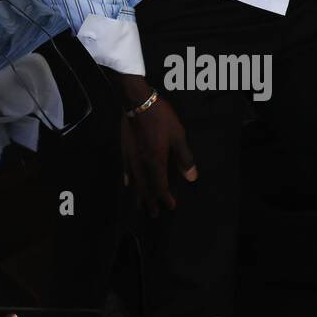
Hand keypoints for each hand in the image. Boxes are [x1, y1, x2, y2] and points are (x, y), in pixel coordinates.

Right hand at [121, 95, 197, 217]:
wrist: (137, 101)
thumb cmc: (161, 118)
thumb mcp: (178, 136)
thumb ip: (185, 158)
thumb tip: (191, 177)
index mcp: (156, 161)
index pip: (161, 185)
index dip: (166, 198)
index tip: (170, 207)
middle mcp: (142, 163)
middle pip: (146, 187)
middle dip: (150, 202)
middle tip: (152, 214)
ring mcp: (131, 156)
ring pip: (135, 181)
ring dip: (139, 195)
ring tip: (139, 206)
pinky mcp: (125, 148)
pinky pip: (126, 168)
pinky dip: (128, 178)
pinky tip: (127, 183)